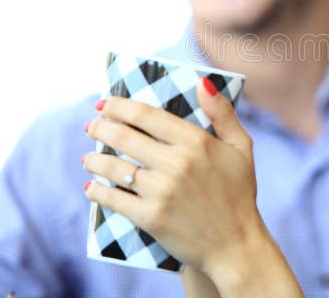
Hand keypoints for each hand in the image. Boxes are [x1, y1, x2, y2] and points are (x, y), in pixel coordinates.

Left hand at [82, 78, 263, 275]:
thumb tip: (203, 82)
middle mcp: (177, 163)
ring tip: (88, 158)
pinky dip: (98, 191)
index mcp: (197, 142)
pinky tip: (91, 187)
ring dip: (94, 160)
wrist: (235, 245)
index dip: (119, 106)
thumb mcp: (241, 148)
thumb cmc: (238, 194)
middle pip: (124, 137)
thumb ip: (223, 112)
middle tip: (92, 127)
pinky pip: (114, 199)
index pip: (146, 115)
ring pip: (113, 167)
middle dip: (100, 128)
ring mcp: (162, 191)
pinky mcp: (150, 217)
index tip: (104, 104)